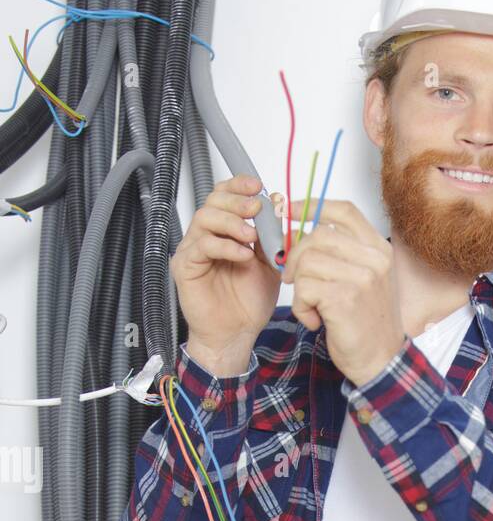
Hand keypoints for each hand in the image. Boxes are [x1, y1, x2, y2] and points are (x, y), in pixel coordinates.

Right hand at [170, 174, 281, 367]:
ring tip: (250, 236)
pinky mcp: (185, 266)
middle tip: (256, 208)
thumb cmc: (248, 303)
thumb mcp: (270, 265)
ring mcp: (194, 250)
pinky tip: (241, 255)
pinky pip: (201, 246)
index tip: (258, 186)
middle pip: (213, 201)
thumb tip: (279, 208)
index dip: (239, 186)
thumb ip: (272, 239)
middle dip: (236, 200)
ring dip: (231, 222)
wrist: (236, 335)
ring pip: (205, 218)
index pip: (226, 196)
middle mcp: (207, 236)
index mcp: (226, 232)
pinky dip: (224, 246)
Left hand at [280, 199, 405, 385]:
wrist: (381, 361)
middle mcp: (375, 259)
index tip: (289, 211)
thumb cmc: (367, 324)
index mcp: (379, 249)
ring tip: (313, 308)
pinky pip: (304, 288)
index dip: (312, 206)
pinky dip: (301, 307)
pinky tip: (316, 320)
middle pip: (317, 236)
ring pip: (306, 262)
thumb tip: (300, 230)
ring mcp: (362, 277)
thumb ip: (342, 254)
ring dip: (299, 288)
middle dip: (295, 257)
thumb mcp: (364, 280)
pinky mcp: (345, 298)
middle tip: (294, 280)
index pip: (343, 211)